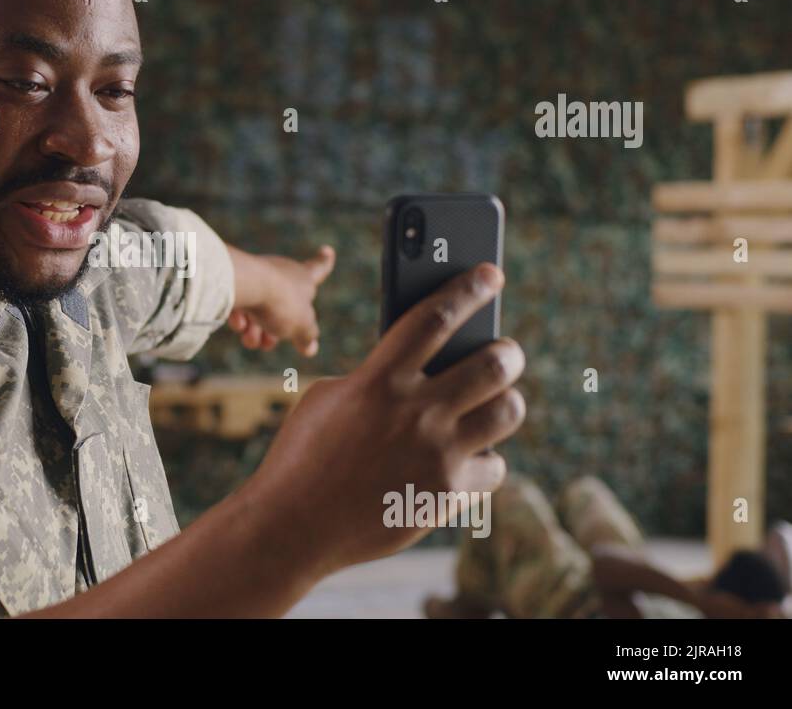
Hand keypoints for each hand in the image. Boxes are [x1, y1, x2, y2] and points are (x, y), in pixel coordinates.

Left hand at [227, 245, 334, 355]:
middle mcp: (281, 272)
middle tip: (267, 343)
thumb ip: (307, 336)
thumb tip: (310, 348)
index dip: (325, 262)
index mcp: (304, 277)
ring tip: (249, 339)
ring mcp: (257, 276)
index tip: (326, 250)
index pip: (319, 268)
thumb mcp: (302, 325)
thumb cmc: (280, 302)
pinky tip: (238, 324)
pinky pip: (240, 306)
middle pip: (283, 307)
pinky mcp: (234, 282)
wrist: (245, 285)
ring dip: (255, 332)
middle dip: (274, 332)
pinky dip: (239, 319)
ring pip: (259, 313)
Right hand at [242, 263, 524, 577]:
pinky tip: (470, 459)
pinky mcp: (447, 494)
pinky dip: (484, 462)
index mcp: (379, 379)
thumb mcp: (328, 398)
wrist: (293, 526)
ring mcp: (436, 453)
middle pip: (492, 362)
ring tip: (498, 400)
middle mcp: (415, 411)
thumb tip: (423, 364)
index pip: (436, 316)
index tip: (491, 273)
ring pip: (507, 411)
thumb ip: (375, 377)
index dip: (469, 288)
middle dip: (507, 352)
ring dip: (505, 402)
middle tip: (505, 352)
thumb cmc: (303, 455)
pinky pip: (493, 467)